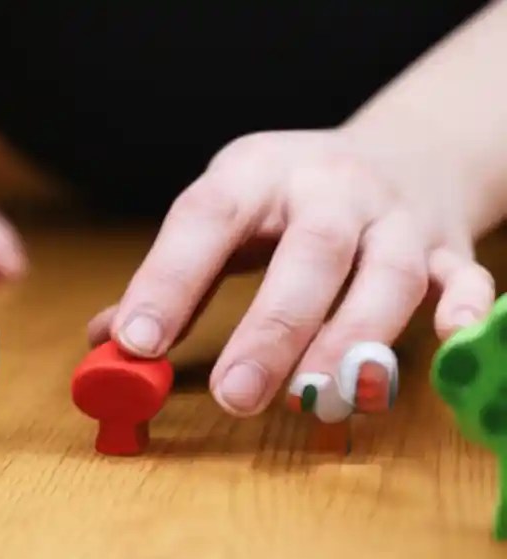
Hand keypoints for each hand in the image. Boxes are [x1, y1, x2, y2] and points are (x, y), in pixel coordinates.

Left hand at [89, 128, 495, 416]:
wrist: (404, 151)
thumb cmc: (287, 200)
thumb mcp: (224, 213)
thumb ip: (171, 278)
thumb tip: (103, 342)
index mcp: (255, 173)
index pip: (206, 218)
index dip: (168, 280)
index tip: (136, 343)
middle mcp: (330, 188)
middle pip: (310, 252)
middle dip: (272, 328)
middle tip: (234, 396)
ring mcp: (395, 217)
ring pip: (386, 274)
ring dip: (353, 339)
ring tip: (313, 398)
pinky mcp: (446, 248)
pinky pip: (463, 276)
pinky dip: (462, 307)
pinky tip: (445, 338)